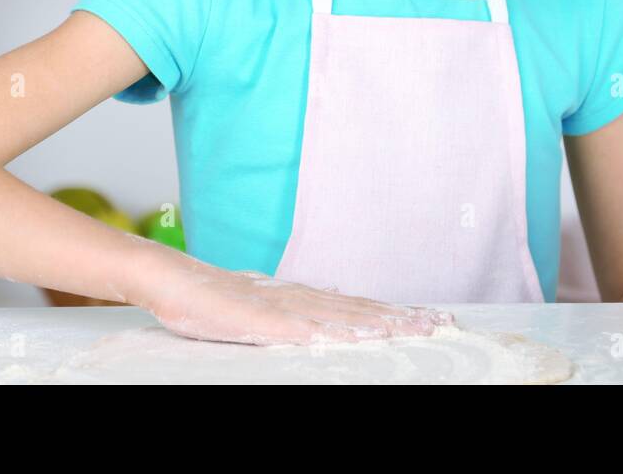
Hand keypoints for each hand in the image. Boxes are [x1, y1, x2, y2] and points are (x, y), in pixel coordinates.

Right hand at [141, 256, 456, 345]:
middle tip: (445, 324)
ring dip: (383, 325)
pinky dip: (334, 334)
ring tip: (417, 330)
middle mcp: (303, 300)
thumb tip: (339, 301)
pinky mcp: (264, 322)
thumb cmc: (218, 298)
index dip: (399, 313)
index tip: (434, 318)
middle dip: (405, 318)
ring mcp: (285, 310)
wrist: (177, 282)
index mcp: (306, 297)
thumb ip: (304, 305)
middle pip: (364, 311)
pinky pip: (304, 331)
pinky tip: (358, 339)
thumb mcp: (269, 303)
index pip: (362, 307)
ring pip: (345, 319)